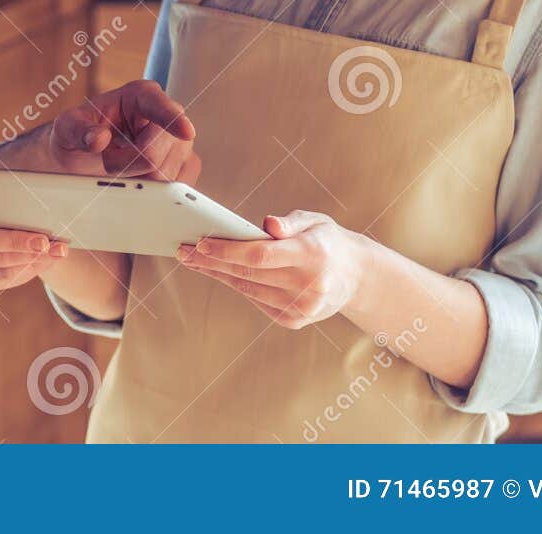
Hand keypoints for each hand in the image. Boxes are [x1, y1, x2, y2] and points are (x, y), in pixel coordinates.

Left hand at [0, 79, 198, 181]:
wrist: (82, 155)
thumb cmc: (79, 134)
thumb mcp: (67, 127)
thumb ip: (78, 130)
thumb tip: (98, 138)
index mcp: (140, 96)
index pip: (160, 106)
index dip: (172, 119)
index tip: (185, 131)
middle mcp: (164, 115)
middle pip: (157, 152)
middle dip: (128, 164)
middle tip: (109, 160)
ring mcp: (178, 141)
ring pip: (167, 173)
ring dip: (139, 178)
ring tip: (122, 165)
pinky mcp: (183, 163)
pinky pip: (177, 184)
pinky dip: (153, 189)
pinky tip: (138, 178)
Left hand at [177, 210, 368, 328]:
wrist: (357, 278)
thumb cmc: (328, 242)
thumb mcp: (315, 221)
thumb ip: (290, 222)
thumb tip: (267, 223)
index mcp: (313, 255)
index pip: (260, 255)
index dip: (226, 250)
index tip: (199, 243)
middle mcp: (308, 285)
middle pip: (248, 273)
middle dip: (211, 262)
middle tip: (184, 251)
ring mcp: (301, 307)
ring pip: (247, 289)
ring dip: (217, 274)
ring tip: (193, 261)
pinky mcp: (294, 320)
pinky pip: (256, 300)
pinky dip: (237, 285)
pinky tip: (219, 273)